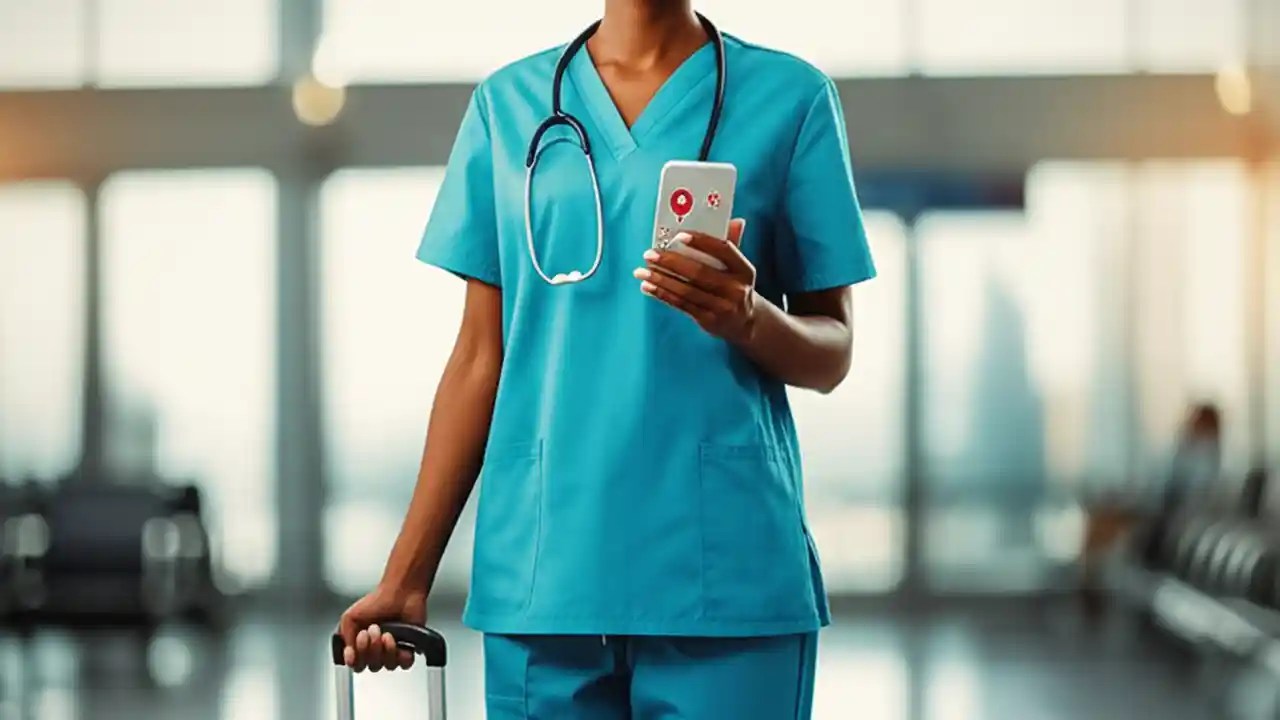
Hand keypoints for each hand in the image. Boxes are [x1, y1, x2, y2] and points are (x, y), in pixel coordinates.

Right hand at [337, 584, 427, 671]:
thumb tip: (348, 654)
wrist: (400, 592)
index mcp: (360, 645)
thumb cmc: (377, 601)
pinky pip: (405, 663)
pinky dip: (402, 655)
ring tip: (387, 633)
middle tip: (373, 630)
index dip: (355, 659)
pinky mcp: (408, 648)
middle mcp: (376, 650)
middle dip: (371, 649)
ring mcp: (392, 650)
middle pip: (370, 666)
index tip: (356, 646)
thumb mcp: (350, 618)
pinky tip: (399, 642)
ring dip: (386, 650)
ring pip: (387, 665)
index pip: (355, 664)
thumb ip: (344, 638)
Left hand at [635, 218, 755, 341]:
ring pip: (686, 290)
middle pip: (699, 273)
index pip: (724, 250)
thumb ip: (732, 243)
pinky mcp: (708, 320)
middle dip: (671, 262)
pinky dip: (662, 294)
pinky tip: (647, 286)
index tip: (679, 235)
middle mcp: (735, 289)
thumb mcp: (738, 267)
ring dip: (661, 280)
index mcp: (744, 270)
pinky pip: (681, 304)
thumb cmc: (735, 286)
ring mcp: (722, 307)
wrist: (745, 321)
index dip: (702, 242)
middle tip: (649, 254)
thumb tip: (735, 220)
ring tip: (641, 271)